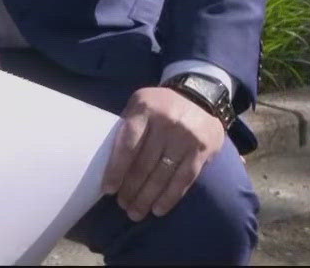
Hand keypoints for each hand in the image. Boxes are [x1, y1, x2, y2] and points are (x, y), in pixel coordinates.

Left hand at [101, 87, 227, 220]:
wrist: (200, 96)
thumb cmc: (159, 106)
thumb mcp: (140, 105)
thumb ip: (127, 127)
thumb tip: (106, 162)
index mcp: (144, 109)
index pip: (127, 145)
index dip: (116, 170)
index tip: (108, 189)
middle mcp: (166, 122)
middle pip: (144, 164)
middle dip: (131, 189)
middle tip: (122, 205)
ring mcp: (186, 137)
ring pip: (162, 175)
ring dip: (147, 198)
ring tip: (135, 212)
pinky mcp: (202, 150)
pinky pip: (184, 179)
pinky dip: (170, 197)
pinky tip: (158, 209)